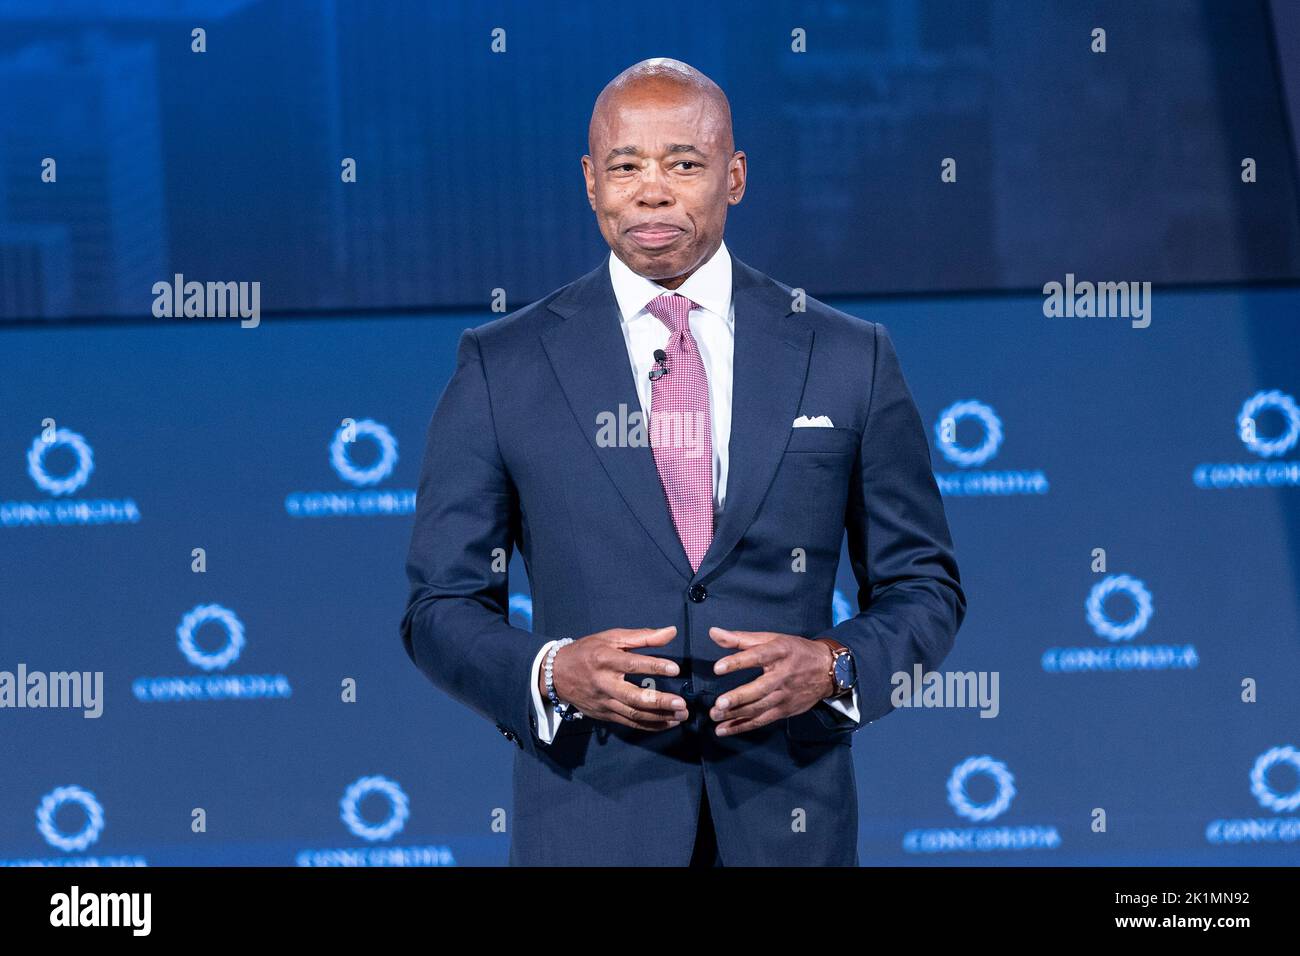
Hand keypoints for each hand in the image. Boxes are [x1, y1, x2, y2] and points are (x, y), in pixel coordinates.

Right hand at [544, 627, 689, 730]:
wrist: (556, 674)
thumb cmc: (588, 651)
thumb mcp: (612, 637)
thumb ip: (643, 636)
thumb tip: (671, 632)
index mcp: (605, 659)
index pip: (631, 664)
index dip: (654, 666)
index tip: (675, 669)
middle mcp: (604, 683)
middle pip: (633, 697)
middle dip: (659, 702)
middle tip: (681, 704)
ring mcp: (604, 702)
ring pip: (633, 714)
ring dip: (659, 717)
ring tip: (680, 716)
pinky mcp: (604, 715)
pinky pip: (629, 723)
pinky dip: (650, 726)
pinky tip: (667, 723)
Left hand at [707, 628, 834, 735]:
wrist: (828, 670)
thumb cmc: (796, 652)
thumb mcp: (771, 639)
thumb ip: (740, 638)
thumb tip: (713, 633)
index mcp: (778, 652)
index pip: (757, 657)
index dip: (737, 662)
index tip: (718, 668)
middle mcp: (782, 676)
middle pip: (759, 689)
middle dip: (739, 698)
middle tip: (719, 704)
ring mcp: (784, 695)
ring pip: (759, 708)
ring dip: (736, 715)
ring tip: (716, 716)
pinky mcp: (785, 710)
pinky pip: (762, 720)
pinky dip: (743, 726)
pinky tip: (725, 729)